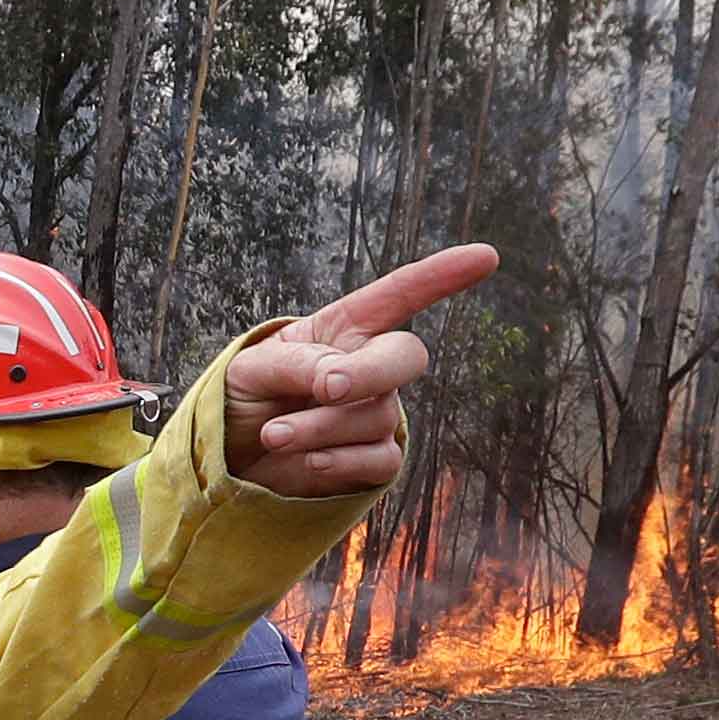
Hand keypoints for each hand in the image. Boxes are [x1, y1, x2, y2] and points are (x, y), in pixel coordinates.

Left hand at [223, 244, 498, 498]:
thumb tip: (337, 378)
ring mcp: (376, 414)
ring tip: (274, 435)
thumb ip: (293, 364)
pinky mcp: (373, 462)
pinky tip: (304, 462)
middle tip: (325, 387)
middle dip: (368, 372)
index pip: (399, 295)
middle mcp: (370, 367)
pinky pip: (380, 460)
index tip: (486, 257)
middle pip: (406, 356)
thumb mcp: (251, 370)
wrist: (232, 460)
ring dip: (320, 428)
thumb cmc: (244, 400)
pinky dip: (338, 462)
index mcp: (344, 330)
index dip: (441, 276)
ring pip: (376, 416)